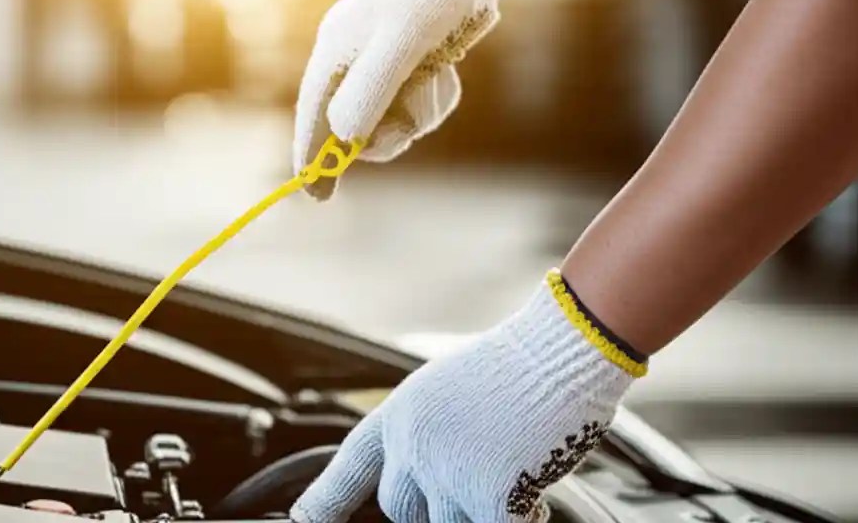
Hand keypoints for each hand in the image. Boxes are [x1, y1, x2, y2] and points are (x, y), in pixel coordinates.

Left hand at [290, 271, 645, 522]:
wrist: (557, 351)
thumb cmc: (512, 366)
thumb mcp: (440, 392)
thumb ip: (419, 434)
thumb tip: (413, 476)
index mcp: (397, 417)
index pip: (346, 470)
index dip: (321, 503)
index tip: (300, 522)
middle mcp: (412, 447)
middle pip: (400, 511)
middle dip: (432, 506)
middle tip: (473, 475)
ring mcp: (448, 475)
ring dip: (479, 510)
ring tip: (509, 470)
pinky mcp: (491, 497)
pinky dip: (523, 514)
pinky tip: (535, 480)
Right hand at [293, 0, 528, 198]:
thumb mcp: (400, 44)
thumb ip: (369, 91)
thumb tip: (344, 139)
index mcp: (335, 49)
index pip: (312, 114)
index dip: (312, 156)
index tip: (316, 196)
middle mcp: (352, 57)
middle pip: (355, 123)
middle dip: (385, 130)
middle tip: (409, 128)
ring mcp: (381, 60)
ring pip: (390, 115)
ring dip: (416, 110)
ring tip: (436, 79)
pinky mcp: (410, 61)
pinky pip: (413, 101)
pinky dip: (431, 97)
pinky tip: (444, 71)